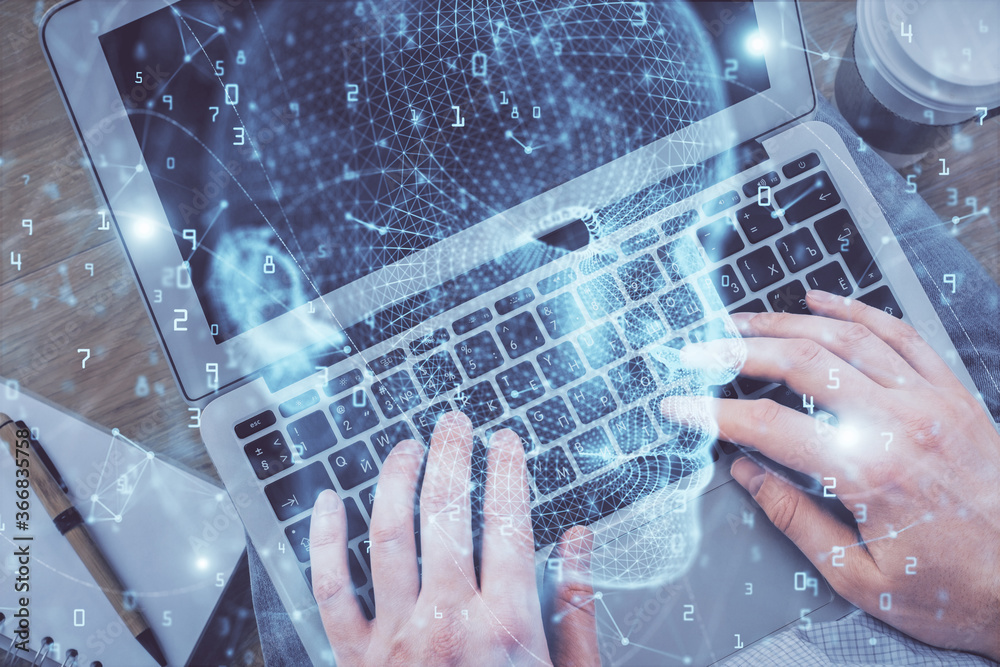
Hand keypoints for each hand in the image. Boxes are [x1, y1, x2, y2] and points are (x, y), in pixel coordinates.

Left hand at [309, 412, 599, 665]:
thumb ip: (575, 611)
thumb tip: (579, 543)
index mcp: (505, 628)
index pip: (508, 524)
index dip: (508, 472)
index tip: (507, 441)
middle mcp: (445, 623)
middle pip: (446, 515)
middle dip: (452, 458)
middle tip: (456, 423)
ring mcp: (394, 640)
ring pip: (387, 537)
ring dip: (397, 480)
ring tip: (408, 446)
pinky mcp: (356, 660)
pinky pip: (330, 591)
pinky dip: (323, 542)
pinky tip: (328, 501)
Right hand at [686, 291, 999, 659]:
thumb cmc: (952, 590)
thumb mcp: (859, 576)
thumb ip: (795, 518)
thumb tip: (746, 475)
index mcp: (870, 472)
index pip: (768, 426)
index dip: (713, 413)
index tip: (679, 406)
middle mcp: (900, 422)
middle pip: (801, 362)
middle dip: (737, 351)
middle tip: (697, 351)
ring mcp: (930, 399)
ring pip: (845, 337)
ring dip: (784, 322)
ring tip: (740, 322)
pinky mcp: (952, 392)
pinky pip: (899, 333)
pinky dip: (854, 309)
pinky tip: (818, 301)